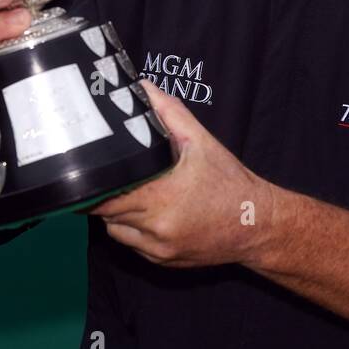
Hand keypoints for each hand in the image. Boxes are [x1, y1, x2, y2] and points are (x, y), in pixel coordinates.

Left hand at [87, 80, 276, 267]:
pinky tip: (150, 213)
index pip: (106, 196)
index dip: (95, 183)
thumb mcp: (202, 142)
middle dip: (105, 195)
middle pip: (106, 213)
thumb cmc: (231, 182)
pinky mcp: (163, 261)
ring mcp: (159, 248)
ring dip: (116, 214)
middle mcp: (157, 227)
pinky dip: (134, 230)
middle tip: (113, 177)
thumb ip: (170, 112)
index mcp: (162, 196)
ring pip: (116, 231)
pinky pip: (133, 245)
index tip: (91, 170)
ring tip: (132, 194)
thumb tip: (143, 88)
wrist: (257, 224)